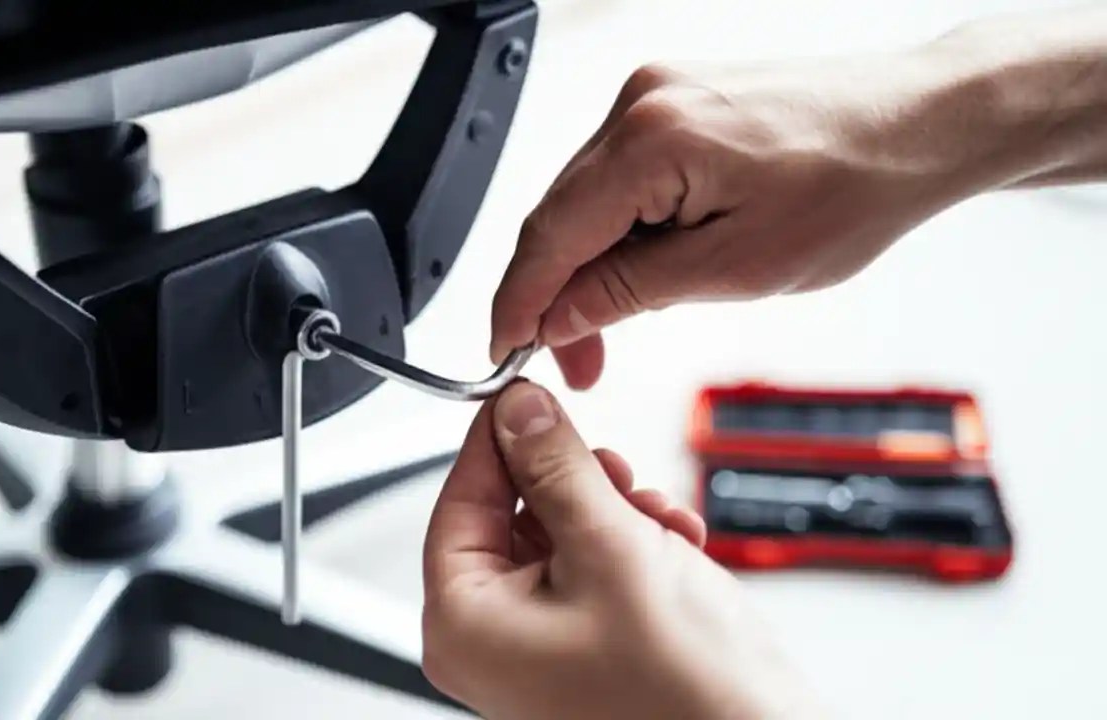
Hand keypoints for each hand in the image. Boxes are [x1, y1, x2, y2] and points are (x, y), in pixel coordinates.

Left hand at [421, 382, 824, 719]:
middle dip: (574, 485)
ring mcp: (537, 646)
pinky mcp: (583, 645)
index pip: (457, 501)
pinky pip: (590, 568)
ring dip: (613, 511)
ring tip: (656, 521)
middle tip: (613, 469)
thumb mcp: (610, 546)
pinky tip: (670, 546)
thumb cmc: (681, 693)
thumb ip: (556, 467)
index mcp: (466, 625)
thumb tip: (520, 413)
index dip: (496, 441)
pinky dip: (631, 545)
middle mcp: (491, 641)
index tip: (523, 395)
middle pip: (510, 515)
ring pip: (559, 533)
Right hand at [489, 53, 1008, 387]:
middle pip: (557, 217)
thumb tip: (557, 316)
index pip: (548, 236)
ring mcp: (656, 97)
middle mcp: (641, 104)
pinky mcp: (674, 104)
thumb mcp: (733, 268)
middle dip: (553, 297)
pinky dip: (616, 232)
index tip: (506, 351)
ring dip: (586, 268)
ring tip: (608, 330)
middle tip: (571, 362)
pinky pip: (618, 178)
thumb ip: (628, 292)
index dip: (519, 304)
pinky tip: (633, 273)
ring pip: (585, 200)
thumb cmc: (853, 187)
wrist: (918, 128)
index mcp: (651, 140)